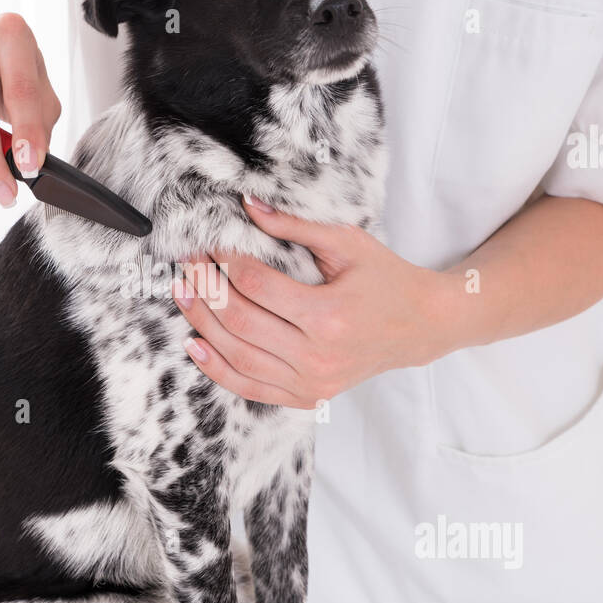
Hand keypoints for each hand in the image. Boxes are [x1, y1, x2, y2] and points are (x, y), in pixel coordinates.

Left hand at [171, 198, 457, 407]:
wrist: (419, 326)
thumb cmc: (386, 280)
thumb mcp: (347, 244)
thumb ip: (295, 226)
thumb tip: (247, 206)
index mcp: (329, 316)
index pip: (257, 287)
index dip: (225, 263)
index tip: (207, 245)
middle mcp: (317, 356)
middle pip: (241, 322)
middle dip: (206, 290)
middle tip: (187, 266)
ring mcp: (311, 381)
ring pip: (238, 357)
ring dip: (202, 325)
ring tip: (183, 296)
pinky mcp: (307, 396)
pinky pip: (250, 387)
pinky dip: (217, 367)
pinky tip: (195, 343)